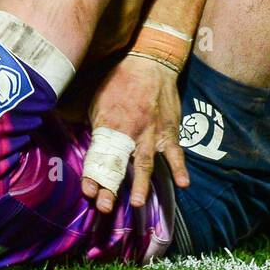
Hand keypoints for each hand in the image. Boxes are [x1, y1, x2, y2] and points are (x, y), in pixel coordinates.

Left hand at [83, 53, 187, 213]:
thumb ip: (94, 124)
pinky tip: (183, 184)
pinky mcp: (169, 131)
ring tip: (138, 203)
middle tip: (105, 206)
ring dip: (141, 184)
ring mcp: (152, 133)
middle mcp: (130, 131)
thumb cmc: (119, 81)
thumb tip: (86, 142)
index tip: (87, 192)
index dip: (92, 175)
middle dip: (111, 187)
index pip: (97, 156)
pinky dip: (180, 168)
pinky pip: (176, 152)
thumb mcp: (97, 99)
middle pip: (119, 164)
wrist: (150, 63)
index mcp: (109, 123)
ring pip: (146, 163)